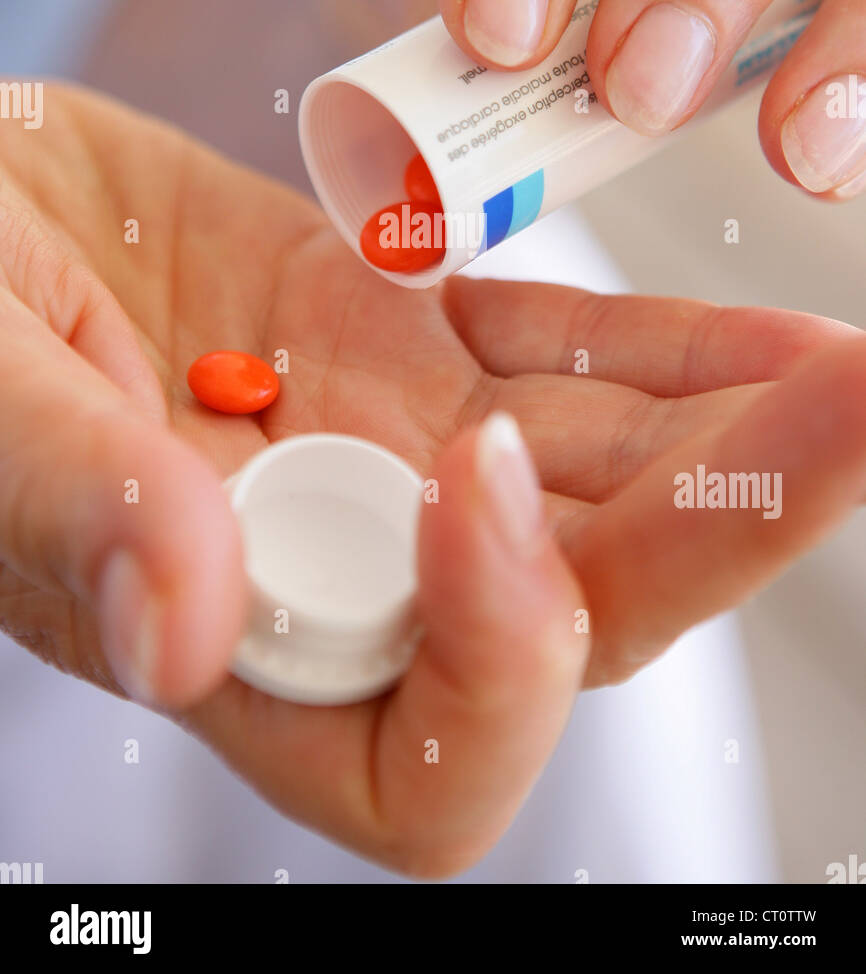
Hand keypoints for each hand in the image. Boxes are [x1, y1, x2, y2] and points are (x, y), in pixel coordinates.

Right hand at [2, 85, 864, 876]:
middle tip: (847, 412)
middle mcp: (343, 563)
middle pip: (578, 612)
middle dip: (722, 532)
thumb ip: (62, 500)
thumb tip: (176, 625)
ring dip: (736, 437)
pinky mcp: (410, 340)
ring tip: (844, 371)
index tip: (468, 469)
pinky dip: (672, 352)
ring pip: (605, 484)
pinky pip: (570, 364)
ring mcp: (392, 448)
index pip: (431, 753)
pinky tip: (762, 331)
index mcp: (230, 632)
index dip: (490, 644)